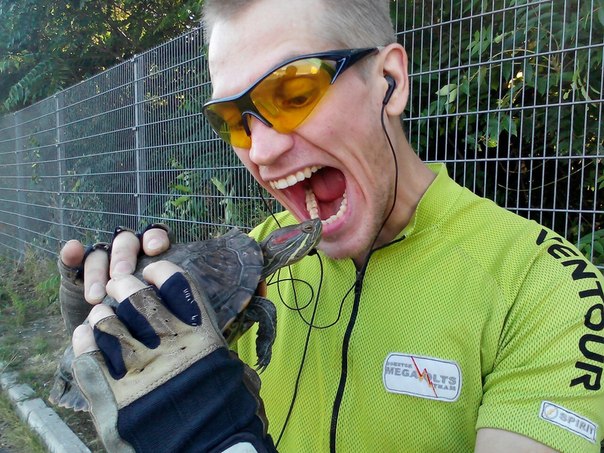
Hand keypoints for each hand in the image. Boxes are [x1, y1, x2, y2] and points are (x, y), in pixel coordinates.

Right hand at [57, 226, 170, 333]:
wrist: (114, 344)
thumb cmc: (147, 327)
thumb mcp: (160, 313)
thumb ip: (169, 296)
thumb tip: (184, 281)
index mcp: (151, 259)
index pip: (154, 237)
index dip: (154, 238)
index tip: (155, 250)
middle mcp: (128, 257)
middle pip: (125, 242)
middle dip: (123, 256)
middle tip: (120, 276)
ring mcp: (102, 263)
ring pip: (100, 253)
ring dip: (98, 268)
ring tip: (96, 296)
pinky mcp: (77, 272)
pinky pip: (71, 259)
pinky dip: (70, 254)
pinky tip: (72, 250)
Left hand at [72, 261, 274, 452]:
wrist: (209, 450)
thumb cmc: (225, 411)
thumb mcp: (228, 369)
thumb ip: (212, 343)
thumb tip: (201, 327)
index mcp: (200, 335)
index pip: (176, 284)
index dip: (160, 272)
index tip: (151, 272)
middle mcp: (168, 344)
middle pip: (136, 297)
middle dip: (125, 285)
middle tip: (119, 284)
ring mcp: (139, 368)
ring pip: (108, 323)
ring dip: (103, 314)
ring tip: (102, 315)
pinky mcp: (114, 395)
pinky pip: (88, 356)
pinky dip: (84, 341)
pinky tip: (84, 335)